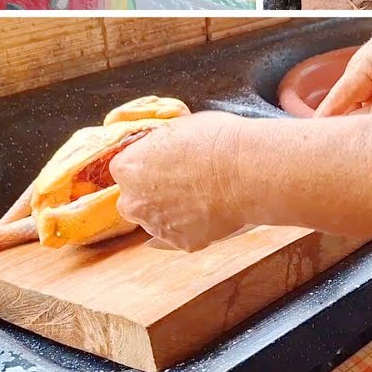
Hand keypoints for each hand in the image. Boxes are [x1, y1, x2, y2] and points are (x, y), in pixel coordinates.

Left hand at [110, 111, 250, 251]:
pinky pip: (183, 235)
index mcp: (127, 168)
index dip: (146, 165)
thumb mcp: (177, 127)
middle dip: (152, 194)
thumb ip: (158, 144)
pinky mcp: (182, 243)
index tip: (163, 162)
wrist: (246, 171)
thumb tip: (160, 148)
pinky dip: (195, 226)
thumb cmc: (216, 142)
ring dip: (173, 212)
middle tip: (182, 182)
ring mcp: (157, 226)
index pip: (124, 168)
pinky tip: (212, 211)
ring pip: (158, 221)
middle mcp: (134, 202)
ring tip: (202, 197)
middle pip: (135, 200)